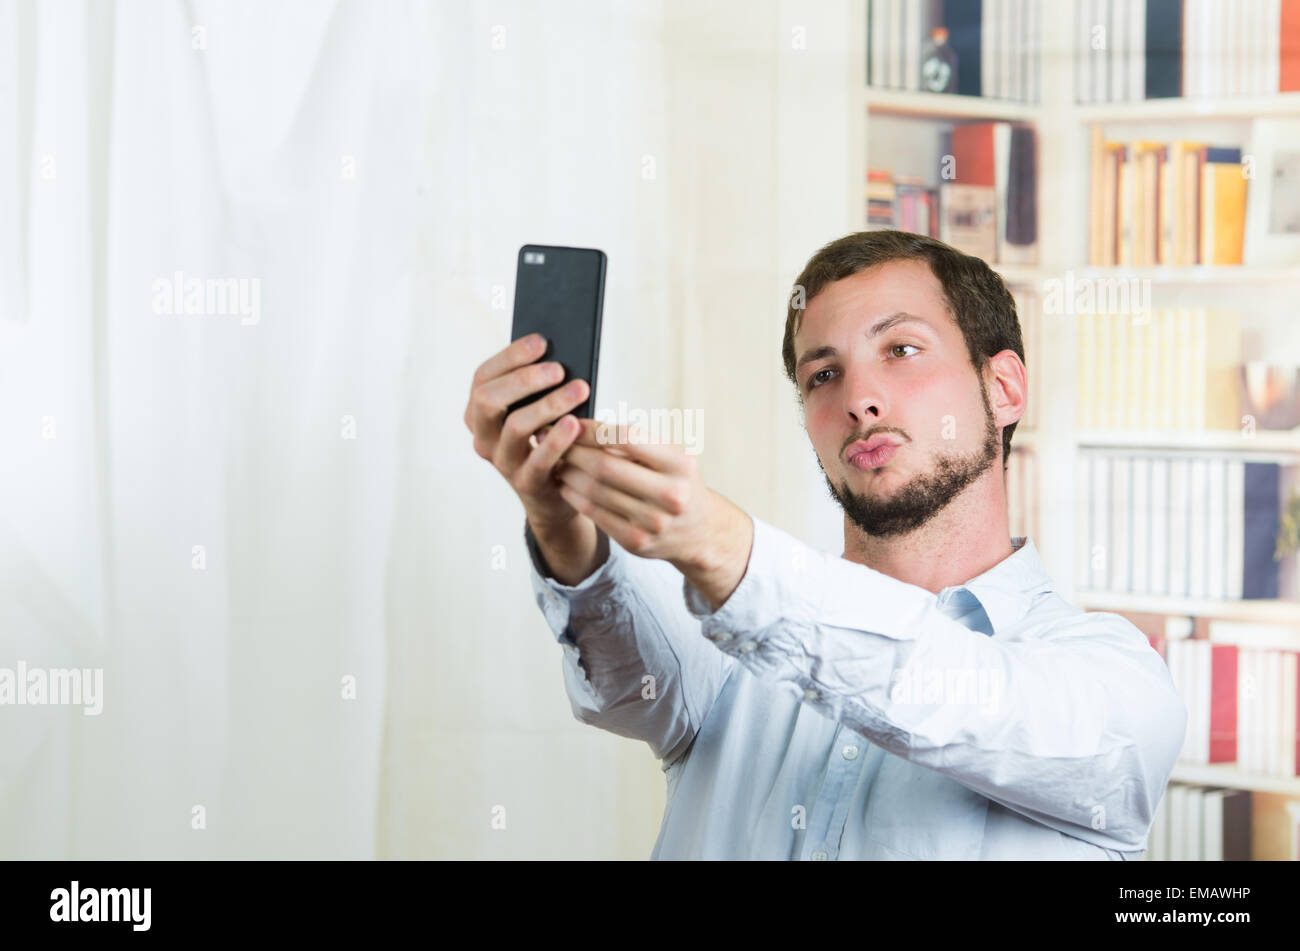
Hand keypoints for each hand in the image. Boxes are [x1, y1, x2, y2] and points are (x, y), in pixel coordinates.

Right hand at [463, 333, 591, 529]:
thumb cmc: (547, 437)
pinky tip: (575, 423)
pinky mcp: (526, 483)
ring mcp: (501, 462)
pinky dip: (557, 439)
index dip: (510, 356)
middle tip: (559, 368)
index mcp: (479, 412)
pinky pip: (538, 460)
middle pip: (488, 400)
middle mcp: (483, 436)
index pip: (483, 377)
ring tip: (579, 389)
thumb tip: (560, 352)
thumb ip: (539, 386)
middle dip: (523, 379)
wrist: (555, 492)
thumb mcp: (538, 410)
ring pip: (515, 427)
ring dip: (548, 404)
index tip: (541, 341)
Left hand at [554, 422, 749, 579]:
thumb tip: (581, 426)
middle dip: (572, 450)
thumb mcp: (670, 455)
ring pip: (595, 491)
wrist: (699, 531)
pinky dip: (574, 496)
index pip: (627, 437)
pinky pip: (594, 514)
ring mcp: (653, 522)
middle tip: (552, 439)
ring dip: (568, 472)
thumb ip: (633, 442)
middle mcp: (671, 494)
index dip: (593, 429)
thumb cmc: (677, 482)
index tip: (570, 422)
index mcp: (680, 464)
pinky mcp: (636, 542)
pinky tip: (566, 484)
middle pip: (605, 466)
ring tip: (557, 460)